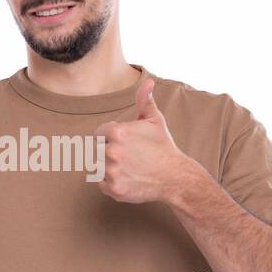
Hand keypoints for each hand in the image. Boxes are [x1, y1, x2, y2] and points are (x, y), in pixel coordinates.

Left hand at [93, 78, 192, 203]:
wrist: (175, 176)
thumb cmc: (163, 146)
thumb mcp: (155, 120)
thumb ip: (145, 100)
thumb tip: (148, 81)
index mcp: (117, 132)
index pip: (98, 134)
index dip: (110, 137)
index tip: (125, 143)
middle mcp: (111, 151)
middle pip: (96, 150)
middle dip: (109, 152)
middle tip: (129, 157)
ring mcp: (112, 172)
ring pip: (97, 167)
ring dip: (108, 167)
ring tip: (128, 167)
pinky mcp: (114, 189)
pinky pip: (101, 183)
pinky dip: (111, 182)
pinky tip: (128, 178)